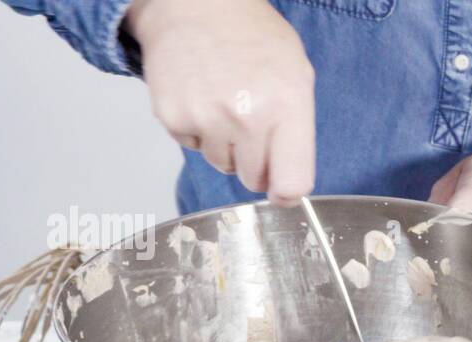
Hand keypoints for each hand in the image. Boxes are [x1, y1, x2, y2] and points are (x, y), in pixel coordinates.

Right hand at [126, 0, 315, 206]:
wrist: (194, 3)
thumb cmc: (252, 37)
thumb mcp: (297, 74)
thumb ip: (298, 130)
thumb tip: (291, 183)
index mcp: (286, 106)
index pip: (292, 182)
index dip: (287, 192)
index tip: (284, 188)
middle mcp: (247, 118)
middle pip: (255, 180)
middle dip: (257, 163)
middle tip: (253, 127)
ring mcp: (207, 119)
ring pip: (223, 165)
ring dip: (226, 145)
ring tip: (225, 103)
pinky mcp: (174, 118)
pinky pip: (193, 146)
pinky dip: (198, 130)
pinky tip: (202, 97)